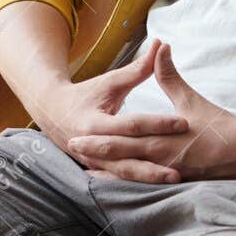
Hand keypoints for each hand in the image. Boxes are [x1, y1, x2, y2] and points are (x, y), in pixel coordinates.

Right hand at [33, 45, 188, 182]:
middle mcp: (92, 146)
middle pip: (127, 157)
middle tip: (182, 167)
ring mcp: (93, 162)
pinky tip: (157, 191)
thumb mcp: (110, 81)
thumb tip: (160, 44)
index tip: (183, 123)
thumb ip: (137, 69)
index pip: (132, 124)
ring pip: (124, 174)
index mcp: (95, 123)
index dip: (157, 124)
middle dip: (154, 164)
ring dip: (148, 179)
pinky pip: (119, 182)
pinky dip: (136, 186)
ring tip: (175, 180)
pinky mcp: (97, 170)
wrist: (52, 112)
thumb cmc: (86, 93)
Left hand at [66, 40, 235, 182]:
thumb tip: (159, 48)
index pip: (123, 139)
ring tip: (87, 172)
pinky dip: (130, 187)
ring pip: (130, 178)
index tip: (76, 134)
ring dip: (108, 174)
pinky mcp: (176, 186)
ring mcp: (168, 176)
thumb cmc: (218, 126)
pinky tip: (119, 187)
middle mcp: (161, 160)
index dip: (97, 139)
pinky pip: (146, 189)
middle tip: (73, 149)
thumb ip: (169, 76)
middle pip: (120, 159)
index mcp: (161, 139)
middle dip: (95, 155)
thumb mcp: (190, 100)